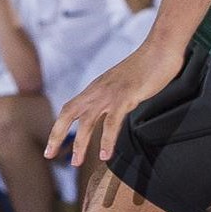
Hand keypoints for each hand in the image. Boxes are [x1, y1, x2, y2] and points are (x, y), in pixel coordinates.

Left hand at [46, 43, 183, 165]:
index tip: (52, 146)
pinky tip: (105, 156)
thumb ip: (113, 97)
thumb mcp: (123, 84)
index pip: (69, 109)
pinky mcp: (126, 97)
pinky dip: (107, 141)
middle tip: (49, 155)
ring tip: (76, 163)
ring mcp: (111, 93)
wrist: (161, 48)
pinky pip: (112, 123)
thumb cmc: (147, 66)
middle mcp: (98, 90)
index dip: (59, 127)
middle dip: (56, 135)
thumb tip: (111, 112)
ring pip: (87, 121)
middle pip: (68, 113)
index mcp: (96, 88)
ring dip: (80, 144)